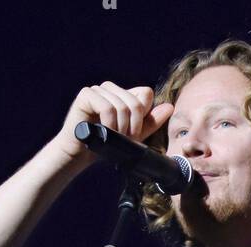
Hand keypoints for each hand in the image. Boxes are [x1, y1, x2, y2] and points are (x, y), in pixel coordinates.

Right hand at [55, 84, 173, 165]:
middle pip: (136, 101)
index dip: (143, 117)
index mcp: (123, 94)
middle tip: (123, 140)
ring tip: (113, 137)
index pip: (146, 94)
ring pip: (123, 105)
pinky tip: (103, 131)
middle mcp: (111, 88)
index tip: (134, 134)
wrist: (81, 154)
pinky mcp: (86, 94)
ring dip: (121, 128)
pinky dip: (109, 123)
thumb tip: (169, 107)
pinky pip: (107, 106)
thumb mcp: (133, 136)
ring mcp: (98, 89)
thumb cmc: (106, 146)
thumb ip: (151, 122)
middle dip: (133, 126)